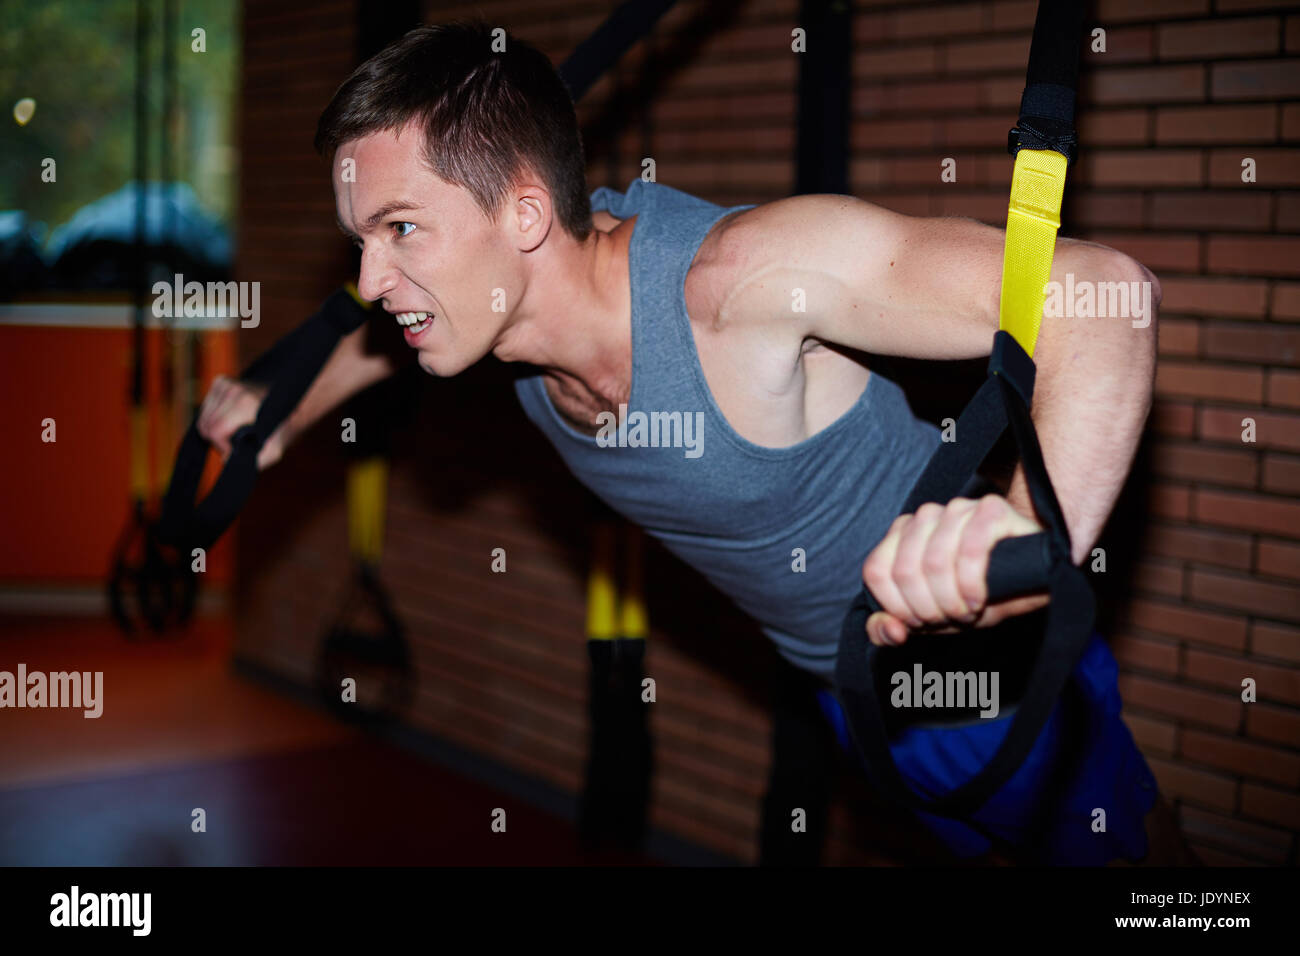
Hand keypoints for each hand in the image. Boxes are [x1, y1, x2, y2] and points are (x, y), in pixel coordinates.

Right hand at [195, 376, 290, 469]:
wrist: (289, 407)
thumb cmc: (280, 430)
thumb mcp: (274, 451)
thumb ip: (253, 462)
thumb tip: (227, 460)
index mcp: (246, 403)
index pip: (216, 430)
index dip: (222, 446)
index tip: (235, 449)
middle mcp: (234, 389)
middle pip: (206, 425)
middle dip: (217, 440)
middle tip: (234, 443)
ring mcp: (226, 384)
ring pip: (203, 417)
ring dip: (214, 430)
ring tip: (233, 432)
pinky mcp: (221, 382)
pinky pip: (204, 408)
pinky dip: (212, 419)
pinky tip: (228, 421)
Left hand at [861, 495, 1048, 646]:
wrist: (1031, 583)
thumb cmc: (974, 597)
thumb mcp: (927, 619)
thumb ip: (889, 628)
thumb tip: (890, 631)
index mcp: (901, 534)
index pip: (877, 571)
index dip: (898, 607)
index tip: (922, 621)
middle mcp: (926, 515)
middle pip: (905, 571)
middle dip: (928, 608)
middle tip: (950, 618)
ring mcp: (959, 508)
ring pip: (935, 562)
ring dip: (952, 601)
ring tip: (968, 610)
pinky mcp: (991, 508)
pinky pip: (971, 549)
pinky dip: (973, 584)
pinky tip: (980, 599)